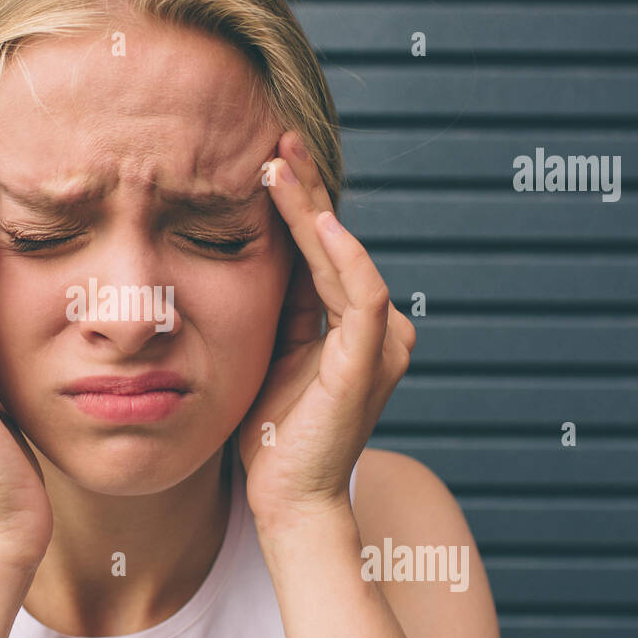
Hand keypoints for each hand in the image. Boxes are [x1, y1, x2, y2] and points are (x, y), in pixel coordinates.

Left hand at [237, 130, 415, 527]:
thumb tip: (258, 249)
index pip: (323, 250)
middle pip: (336, 245)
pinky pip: (359, 296)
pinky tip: (315, 220)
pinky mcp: (369, 361)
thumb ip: (280, 305)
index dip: (298, 204)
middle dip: (306, 189)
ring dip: (312, 208)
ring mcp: (379, 343)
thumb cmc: (271, 434)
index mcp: (353, 325)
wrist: (286, 500)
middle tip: (278, 138)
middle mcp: (377, 328)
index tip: (266, 159)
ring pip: (345, 258)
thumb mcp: (268, 352)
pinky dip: (340, 255)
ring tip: (281, 162)